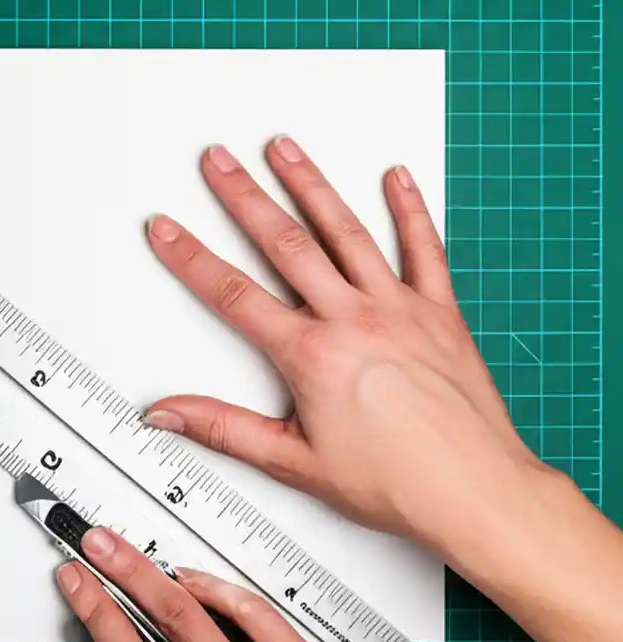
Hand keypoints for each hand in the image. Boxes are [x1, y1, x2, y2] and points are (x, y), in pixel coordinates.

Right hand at [57, 526, 354, 641]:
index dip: (97, 620)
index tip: (79, 589)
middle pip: (154, 628)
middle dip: (113, 583)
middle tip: (92, 552)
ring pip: (194, 613)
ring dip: (150, 574)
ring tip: (127, 551)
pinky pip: (253, 613)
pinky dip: (218, 589)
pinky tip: (194, 577)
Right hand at [139, 137, 562, 542]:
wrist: (476, 492)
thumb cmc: (396, 483)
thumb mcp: (293, 462)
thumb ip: (223, 430)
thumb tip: (170, 415)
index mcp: (312, 356)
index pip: (234, 295)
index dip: (190, 258)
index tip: (166, 229)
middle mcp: (354, 320)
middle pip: (286, 244)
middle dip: (244, 196)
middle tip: (218, 160)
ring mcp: (399, 309)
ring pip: (347, 232)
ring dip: (311, 184)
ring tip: (284, 148)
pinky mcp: (440, 313)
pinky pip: (425, 249)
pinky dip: (411, 210)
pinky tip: (396, 178)